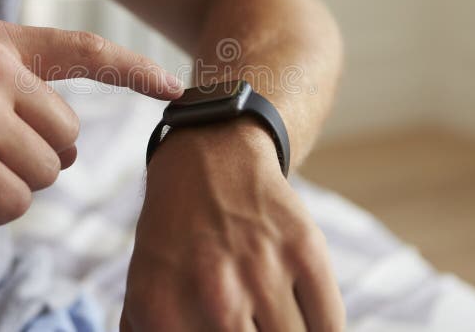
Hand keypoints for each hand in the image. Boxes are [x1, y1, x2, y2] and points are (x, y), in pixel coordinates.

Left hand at [120, 120, 344, 331]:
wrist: (212, 160)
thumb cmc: (176, 239)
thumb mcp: (144, 293)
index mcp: (165, 313)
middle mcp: (215, 298)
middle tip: (255, 329)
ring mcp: (265, 273)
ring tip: (274, 322)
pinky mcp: (306, 252)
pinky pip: (330, 326)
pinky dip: (322, 331)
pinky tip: (304, 322)